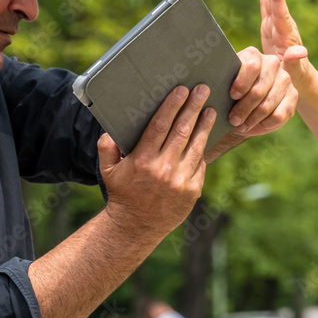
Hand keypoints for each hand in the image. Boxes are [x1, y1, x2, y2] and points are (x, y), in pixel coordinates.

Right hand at [98, 84, 215, 237]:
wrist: (135, 227)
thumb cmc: (122, 193)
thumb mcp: (108, 170)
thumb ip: (106, 147)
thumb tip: (110, 129)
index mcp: (142, 160)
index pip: (160, 125)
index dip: (172, 106)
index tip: (181, 90)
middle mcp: (163, 169)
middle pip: (182, 131)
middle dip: (194, 107)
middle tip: (203, 90)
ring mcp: (180, 181)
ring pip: (196, 146)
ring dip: (205, 125)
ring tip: (211, 110)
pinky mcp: (192, 191)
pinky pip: (200, 164)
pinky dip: (202, 150)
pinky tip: (205, 137)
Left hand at [223, 46, 296, 137]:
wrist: (244, 106)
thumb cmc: (230, 94)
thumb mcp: (222, 85)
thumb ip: (220, 79)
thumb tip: (208, 78)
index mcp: (252, 55)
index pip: (252, 66)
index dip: (241, 83)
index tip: (232, 96)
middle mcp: (272, 63)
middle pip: (259, 89)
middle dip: (244, 108)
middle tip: (233, 120)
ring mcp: (284, 79)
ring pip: (268, 104)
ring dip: (253, 119)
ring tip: (242, 125)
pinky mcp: (293, 95)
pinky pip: (280, 114)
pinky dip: (266, 123)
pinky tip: (257, 124)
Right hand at [259, 0, 308, 81]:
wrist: (299, 79)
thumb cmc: (295, 78)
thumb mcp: (295, 73)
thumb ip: (295, 62)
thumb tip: (299, 51)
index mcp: (285, 37)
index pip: (280, 14)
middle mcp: (281, 27)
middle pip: (276, 2)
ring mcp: (276, 26)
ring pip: (272, 1)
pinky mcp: (271, 27)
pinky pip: (267, 7)